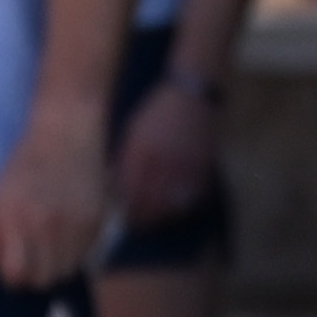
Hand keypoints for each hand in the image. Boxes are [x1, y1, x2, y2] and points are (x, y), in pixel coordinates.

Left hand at [0, 96, 110, 291]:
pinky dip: (73, 254)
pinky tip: (65, 233)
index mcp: (16, 220)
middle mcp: (47, 226)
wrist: (66, 134)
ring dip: (54, 266)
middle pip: (42, 281)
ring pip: (65, 273)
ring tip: (47, 244)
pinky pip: (84, 256)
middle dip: (32, 275)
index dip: (11, 275)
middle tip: (29, 255)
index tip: (10, 261)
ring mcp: (75, 226)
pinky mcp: (96, 222)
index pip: (15, 275)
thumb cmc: (24, 166)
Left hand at [115, 77, 222, 229]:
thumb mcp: (134, 129)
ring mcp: (184, 164)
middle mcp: (163, 160)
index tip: (125, 217)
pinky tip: (177, 209)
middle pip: (150, 201)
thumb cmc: (158, 109)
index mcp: (141, 150)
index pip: (131, 190)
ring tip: (156, 221)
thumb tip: (114, 182)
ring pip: (172, 203)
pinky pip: (193, 194)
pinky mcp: (202, 165)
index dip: (128, 208)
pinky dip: (184, 205)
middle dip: (143, 217)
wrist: (192, 92)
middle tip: (138, 225)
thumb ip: (125, 156)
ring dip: (163, 216)